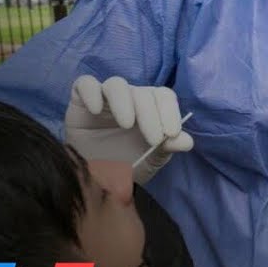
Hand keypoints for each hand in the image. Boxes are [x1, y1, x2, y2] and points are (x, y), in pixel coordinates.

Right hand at [65, 75, 192, 183]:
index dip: (170, 111)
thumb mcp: (150, 161)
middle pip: (143, 92)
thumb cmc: (124, 168)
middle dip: (151, 115)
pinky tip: (95, 110)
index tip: (171, 134)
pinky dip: (91, 92)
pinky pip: (84, 84)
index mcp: (150, 109)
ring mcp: (104, 99)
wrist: (92, 182)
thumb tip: (187, 141)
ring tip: (127, 124)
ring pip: (116, 84)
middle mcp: (129, 100)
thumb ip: (167, 148)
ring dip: (125, 101)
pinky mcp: (79, 102)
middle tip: (153, 139)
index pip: (164, 96)